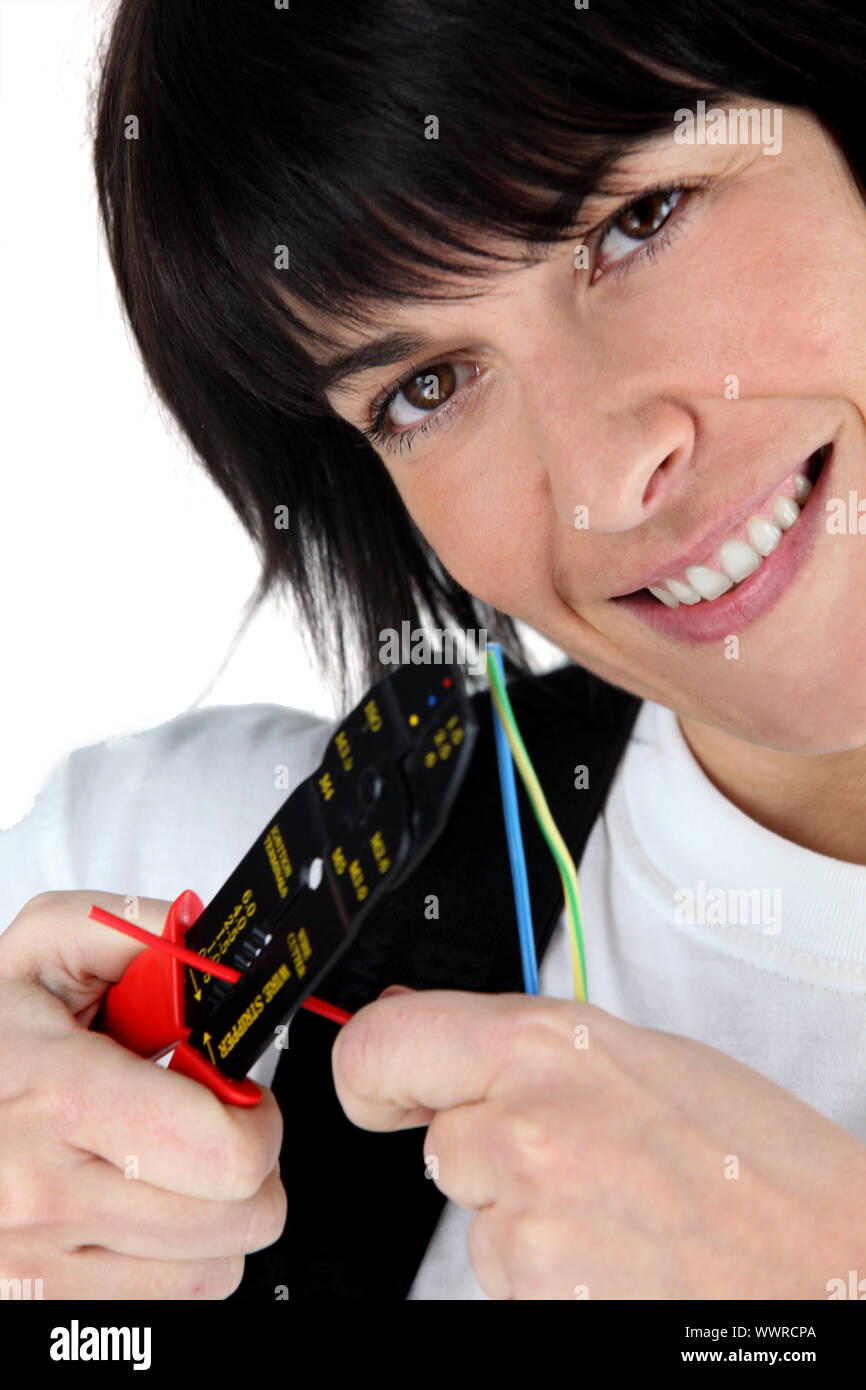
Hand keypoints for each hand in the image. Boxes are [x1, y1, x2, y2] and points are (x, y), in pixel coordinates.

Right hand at [0, 890, 285, 1298]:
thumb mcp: (44, 947)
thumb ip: (140, 929)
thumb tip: (218, 953)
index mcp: (58, 1094)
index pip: (223, 1152)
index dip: (257, 1118)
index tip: (239, 1095)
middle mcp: (43, 1192)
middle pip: (239, 1218)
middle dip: (249, 1162)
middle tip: (213, 1127)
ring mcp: (38, 1262)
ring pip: (216, 1269)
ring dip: (215, 1215)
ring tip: (169, 1162)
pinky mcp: (37, 1304)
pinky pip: (168, 1303)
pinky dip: (173, 1258)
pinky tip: (136, 1203)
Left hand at [331, 987, 864, 1298]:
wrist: (828, 1265)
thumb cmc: (757, 1159)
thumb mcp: (633, 1058)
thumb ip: (525, 1050)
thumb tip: (432, 1044)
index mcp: (544, 1047)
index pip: (382, 1044)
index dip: (369, 1069)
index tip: (378, 1086)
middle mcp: (521, 1129)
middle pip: (436, 1139)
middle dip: (483, 1147)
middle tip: (572, 1154)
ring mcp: (524, 1222)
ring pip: (475, 1209)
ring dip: (524, 1210)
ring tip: (621, 1202)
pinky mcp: (533, 1293)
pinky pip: (506, 1267)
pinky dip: (549, 1263)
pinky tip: (619, 1247)